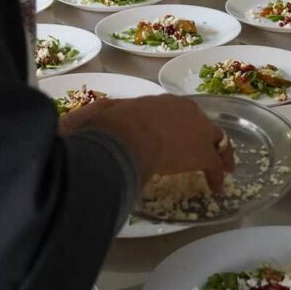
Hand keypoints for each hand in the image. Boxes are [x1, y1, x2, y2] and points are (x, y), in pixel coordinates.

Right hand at [60, 95, 233, 191]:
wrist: (127, 135)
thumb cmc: (113, 124)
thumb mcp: (100, 113)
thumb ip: (90, 117)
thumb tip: (67, 124)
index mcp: (162, 102)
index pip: (177, 112)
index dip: (179, 125)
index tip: (175, 136)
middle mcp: (184, 111)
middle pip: (201, 124)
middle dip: (204, 137)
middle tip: (206, 149)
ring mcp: (198, 131)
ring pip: (215, 141)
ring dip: (219, 154)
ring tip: (223, 168)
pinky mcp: (203, 154)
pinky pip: (215, 165)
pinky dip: (217, 175)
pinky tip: (217, 186)